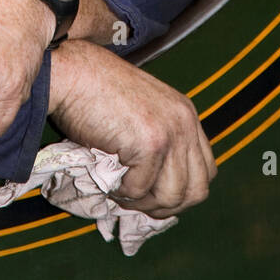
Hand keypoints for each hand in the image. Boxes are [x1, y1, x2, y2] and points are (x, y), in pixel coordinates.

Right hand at [48, 39, 216, 217]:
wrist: (73, 73)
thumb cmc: (96, 92)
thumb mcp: (142, 112)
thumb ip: (159, 143)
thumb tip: (158, 192)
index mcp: (186, 114)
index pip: (206, 171)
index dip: (182, 191)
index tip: (155, 196)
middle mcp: (185, 122)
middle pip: (197, 190)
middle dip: (166, 206)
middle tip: (138, 202)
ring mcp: (170, 133)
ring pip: (171, 196)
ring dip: (143, 201)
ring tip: (120, 189)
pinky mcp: (150, 144)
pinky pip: (139, 189)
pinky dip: (120, 190)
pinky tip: (107, 174)